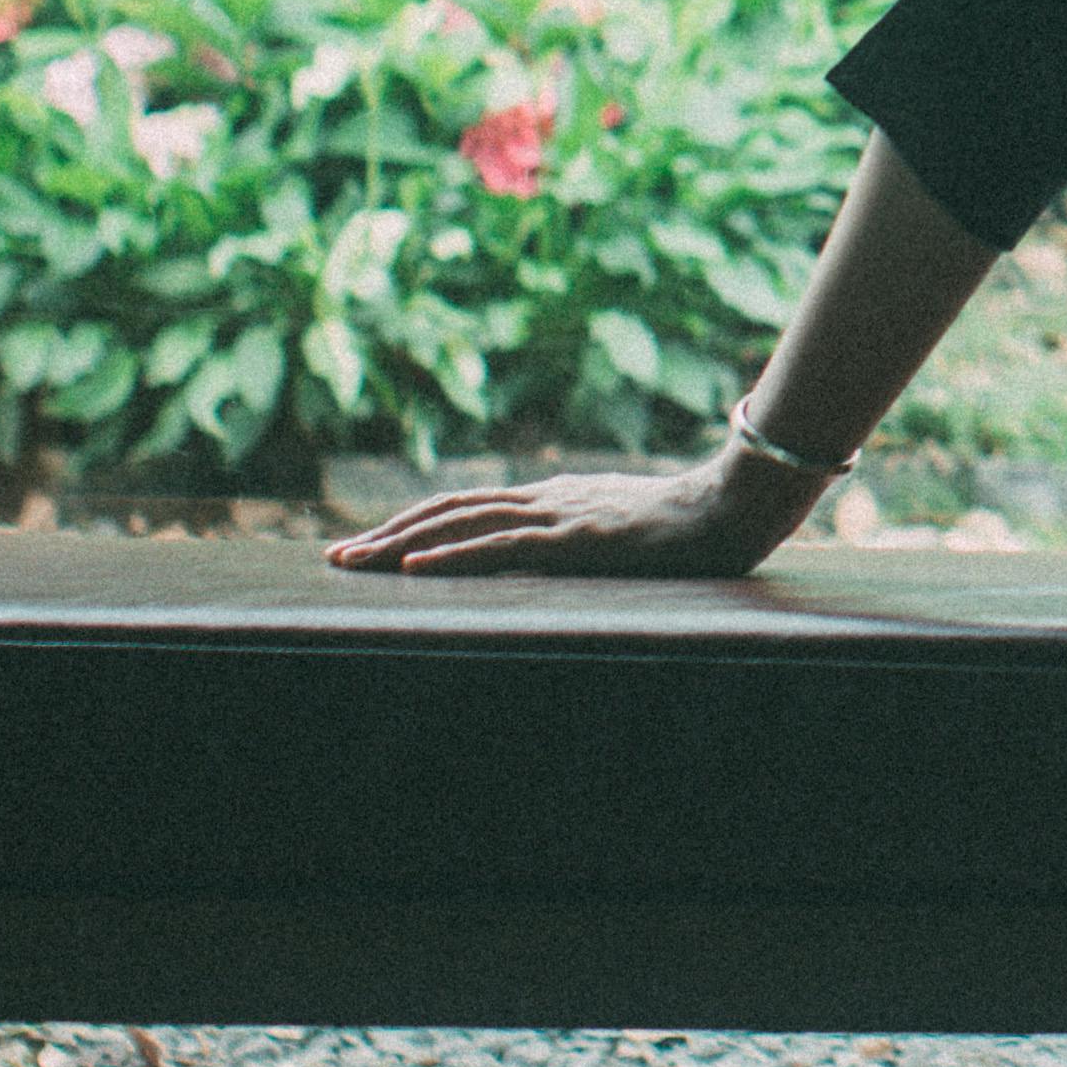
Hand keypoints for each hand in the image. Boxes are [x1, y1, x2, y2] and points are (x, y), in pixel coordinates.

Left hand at [325, 446, 813, 584]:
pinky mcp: (576, 540)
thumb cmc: (689, 524)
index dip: (413, 523)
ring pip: (462, 524)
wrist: (733, 507)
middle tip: (333, 556)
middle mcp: (544, 500)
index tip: (369, 545)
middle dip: (387, 533)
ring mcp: (558, 517)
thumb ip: (584, 532)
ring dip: (401, 543)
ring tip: (354, 561)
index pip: (466, 506)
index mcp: (552, 498)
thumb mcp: (621, 527)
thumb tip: (555, 550)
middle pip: (449, 511)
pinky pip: (503, 549)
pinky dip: (453, 556)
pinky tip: (416, 568)